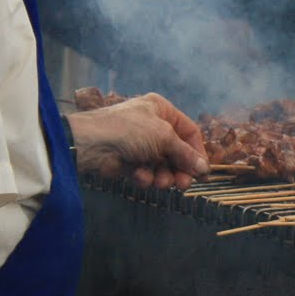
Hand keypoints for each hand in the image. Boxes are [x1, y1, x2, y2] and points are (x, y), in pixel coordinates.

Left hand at [68, 93, 208, 188]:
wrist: (90, 143)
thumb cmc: (130, 131)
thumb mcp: (164, 137)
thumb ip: (186, 154)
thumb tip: (204, 168)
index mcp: (162, 110)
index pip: (189, 132)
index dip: (197, 152)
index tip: (202, 171)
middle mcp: (153, 125)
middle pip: (177, 151)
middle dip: (179, 169)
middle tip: (183, 185)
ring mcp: (140, 143)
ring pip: (162, 164)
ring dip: (163, 176)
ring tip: (160, 183)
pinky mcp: (128, 160)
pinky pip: (146, 171)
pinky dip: (145, 176)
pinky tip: (139, 177)